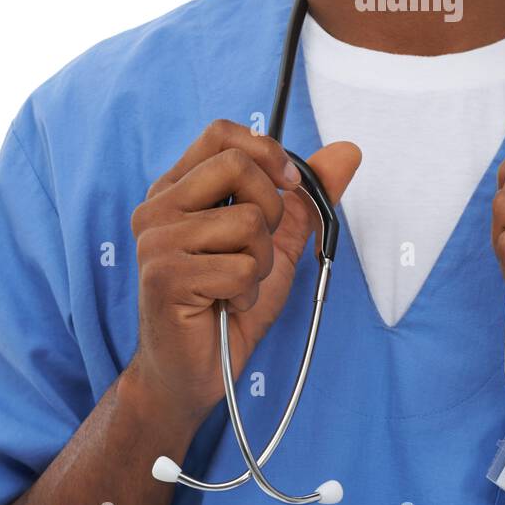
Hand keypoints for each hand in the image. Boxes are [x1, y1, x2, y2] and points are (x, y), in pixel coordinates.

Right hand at [127, 118, 360, 420]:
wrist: (197, 371)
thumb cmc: (230, 302)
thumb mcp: (277, 241)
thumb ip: (308, 197)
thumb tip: (348, 150)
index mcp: (177, 189)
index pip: (221, 133)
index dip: (267, 152)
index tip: (288, 186)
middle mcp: (158, 207)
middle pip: (237, 165)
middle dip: (270, 209)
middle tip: (255, 248)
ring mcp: (156, 241)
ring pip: (248, 221)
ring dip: (261, 261)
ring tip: (238, 284)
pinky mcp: (164, 277)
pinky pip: (242, 267)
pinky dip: (249, 291)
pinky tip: (228, 304)